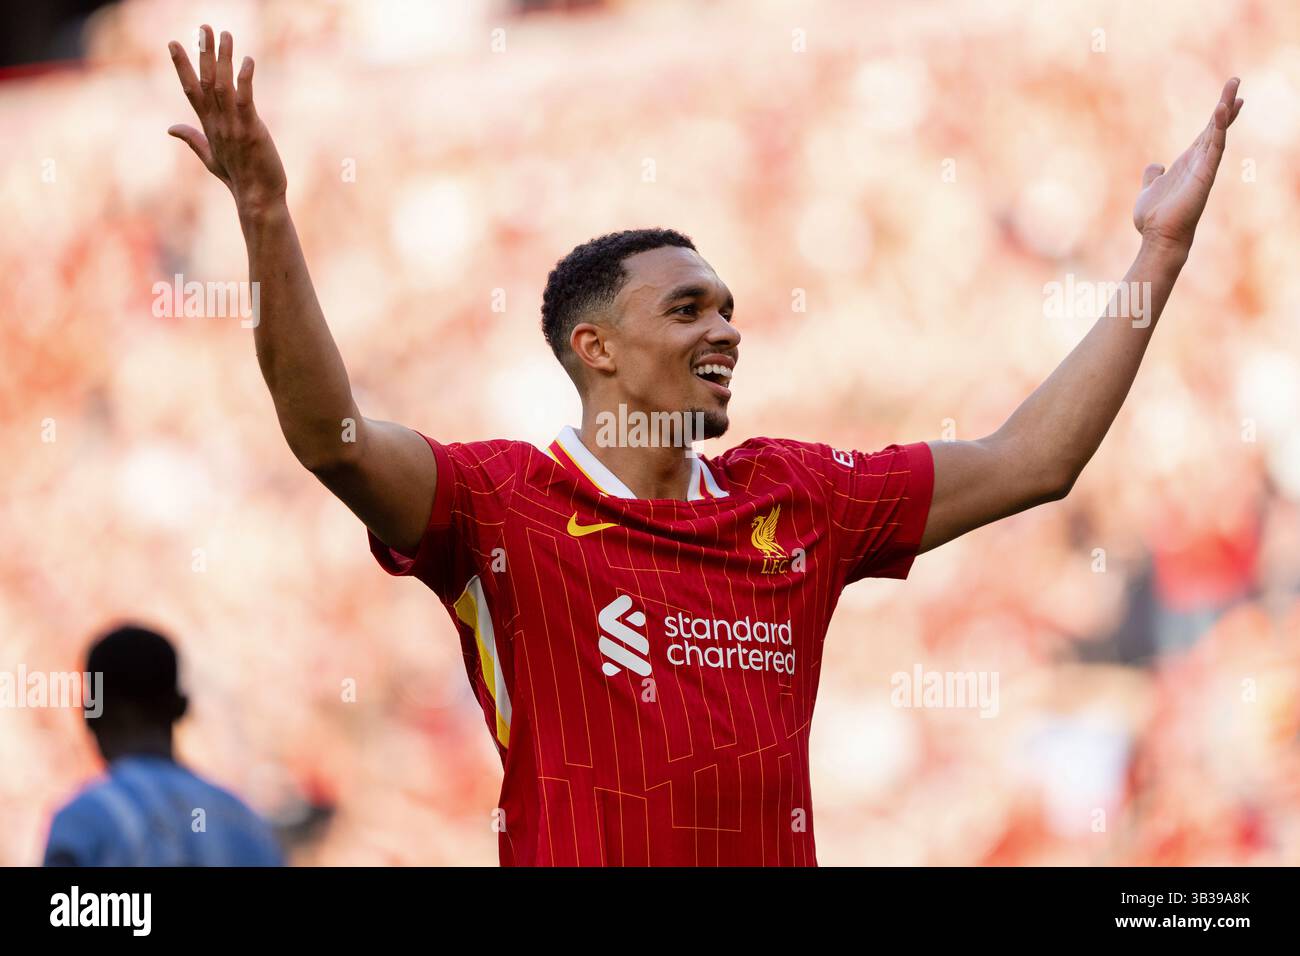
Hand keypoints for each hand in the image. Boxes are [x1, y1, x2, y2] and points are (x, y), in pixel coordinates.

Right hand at [167, 25, 286, 213]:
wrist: (256, 199)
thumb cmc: (237, 178)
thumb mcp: (210, 157)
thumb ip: (192, 138)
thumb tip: (170, 128)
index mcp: (208, 126)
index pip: (190, 89)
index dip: (182, 65)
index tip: (173, 42)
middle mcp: (217, 123)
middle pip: (205, 81)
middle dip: (202, 53)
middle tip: (202, 27)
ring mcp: (233, 126)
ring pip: (223, 86)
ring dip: (223, 59)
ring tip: (225, 34)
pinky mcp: (251, 131)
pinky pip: (245, 100)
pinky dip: (245, 80)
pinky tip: (247, 61)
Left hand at [1133, 77, 1242, 250]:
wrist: (1159, 238)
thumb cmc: (1155, 218)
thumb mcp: (1149, 190)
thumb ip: (1153, 176)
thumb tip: (1155, 165)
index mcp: (1187, 164)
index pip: (1205, 135)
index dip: (1216, 118)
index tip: (1227, 100)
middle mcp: (1198, 164)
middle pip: (1214, 128)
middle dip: (1225, 105)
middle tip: (1235, 82)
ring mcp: (1203, 169)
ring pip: (1217, 134)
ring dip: (1225, 111)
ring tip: (1234, 89)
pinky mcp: (1204, 176)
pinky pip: (1213, 148)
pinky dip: (1218, 129)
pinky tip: (1221, 111)